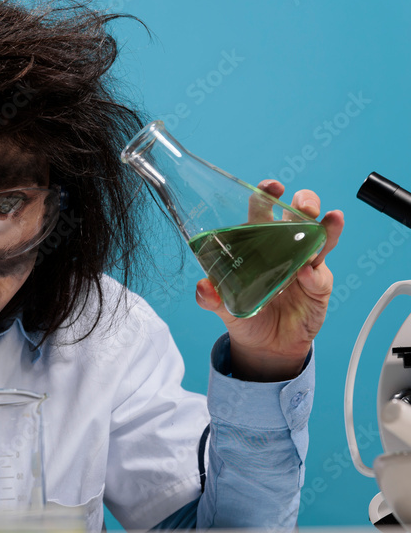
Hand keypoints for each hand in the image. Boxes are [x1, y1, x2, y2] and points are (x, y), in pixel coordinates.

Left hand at [195, 179, 344, 381]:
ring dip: (326, 228)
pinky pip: (320, 276)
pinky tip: (308, 275)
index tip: (272, 187)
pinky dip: (315, 275)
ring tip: (330, 219)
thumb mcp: (224, 305)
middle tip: (302, 204)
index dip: (268, 194)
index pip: (264, 209)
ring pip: (321, 238)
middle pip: (299, 215)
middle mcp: (285, 247)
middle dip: (305, 203)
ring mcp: (305, 264)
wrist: (266, 345)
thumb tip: (202, 287)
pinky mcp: (318, 286)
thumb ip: (211, 297)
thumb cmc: (245, 314)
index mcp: (258, 242)